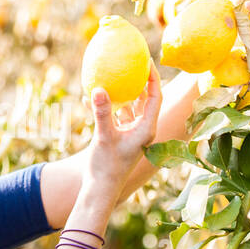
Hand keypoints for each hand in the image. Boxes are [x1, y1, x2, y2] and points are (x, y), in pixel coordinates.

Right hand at [86, 62, 162, 192]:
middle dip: (141, 80)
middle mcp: (142, 129)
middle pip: (146, 99)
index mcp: (147, 128)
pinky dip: (109, 105)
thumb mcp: (104, 137)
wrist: (100, 188)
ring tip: (117, 74)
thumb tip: (98, 89)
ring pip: (131, 106)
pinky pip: (116, 115)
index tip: (147, 60)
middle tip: (134, 62)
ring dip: (125, 92)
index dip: (153, 77)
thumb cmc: (106, 166)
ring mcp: (131, 133)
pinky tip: (94, 96)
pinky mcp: (119, 136)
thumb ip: (102, 112)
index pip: (156, 97)